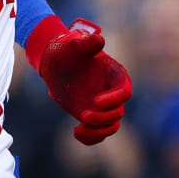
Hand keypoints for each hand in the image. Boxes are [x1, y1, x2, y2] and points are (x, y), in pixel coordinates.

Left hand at [26, 18, 131, 144]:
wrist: (54, 64)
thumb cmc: (65, 51)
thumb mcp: (73, 46)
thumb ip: (86, 44)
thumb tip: (99, 40)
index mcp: (114, 74)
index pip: (124, 90)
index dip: (114, 99)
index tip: (96, 102)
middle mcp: (112, 92)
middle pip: (118, 112)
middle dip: (103, 117)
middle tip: (84, 115)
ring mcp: (103, 106)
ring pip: (111, 125)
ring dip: (99, 130)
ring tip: (80, 128)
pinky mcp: (93, 116)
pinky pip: (98, 133)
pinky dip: (90, 138)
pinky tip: (76, 132)